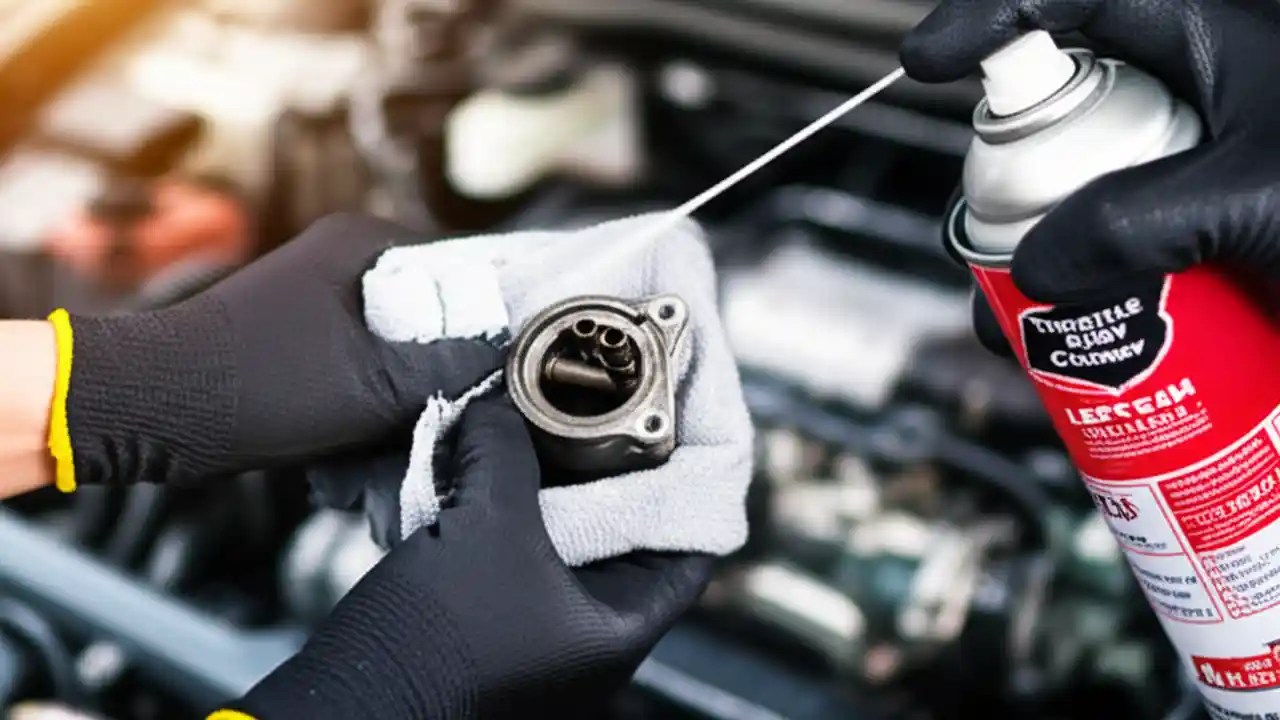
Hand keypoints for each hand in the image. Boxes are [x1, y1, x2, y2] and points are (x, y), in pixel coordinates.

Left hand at [63, 213, 501, 485]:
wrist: (149, 411)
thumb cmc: (257, 385)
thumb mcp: (373, 384)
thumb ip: (450, 369)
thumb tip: (511, 361)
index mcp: (366, 242)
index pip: (468, 264)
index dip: (504, 310)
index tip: (535, 353)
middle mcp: (346, 259)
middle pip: (438, 307)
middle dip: (462, 355)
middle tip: (496, 396)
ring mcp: (322, 300)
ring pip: (404, 341)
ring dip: (422, 381)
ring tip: (450, 417)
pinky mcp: (304, 341)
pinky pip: (369, 362)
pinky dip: (385, 394)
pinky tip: (399, 430)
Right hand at [231, 394, 714, 718]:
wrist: (341, 709)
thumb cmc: (433, 646)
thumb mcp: (487, 530)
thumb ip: (504, 450)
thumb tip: (498, 402)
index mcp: (621, 625)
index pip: (690, 539)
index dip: (691, 474)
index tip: (677, 416)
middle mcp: (588, 629)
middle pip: (624, 526)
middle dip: (607, 460)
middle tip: (598, 399)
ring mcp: (536, 624)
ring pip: (560, 531)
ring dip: (543, 475)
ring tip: (533, 414)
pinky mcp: (484, 616)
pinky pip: (509, 545)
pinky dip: (500, 499)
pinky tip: (476, 454)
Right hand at [902, 0, 1279, 348]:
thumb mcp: (1254, 199)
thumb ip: (1134, 222)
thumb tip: (1031, 269)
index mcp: (1214, 38)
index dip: (991, 16)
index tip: (927, 62)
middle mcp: (1192, 98)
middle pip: (1059, 119)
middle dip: (1002, 190)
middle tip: (983, 255)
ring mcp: (1191, 170)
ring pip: (1079, 196)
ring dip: (1034, 268)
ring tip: (1024, 339)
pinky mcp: (1200, 234)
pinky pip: (1118, 251)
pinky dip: (1086, 301)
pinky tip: (1077, 356)